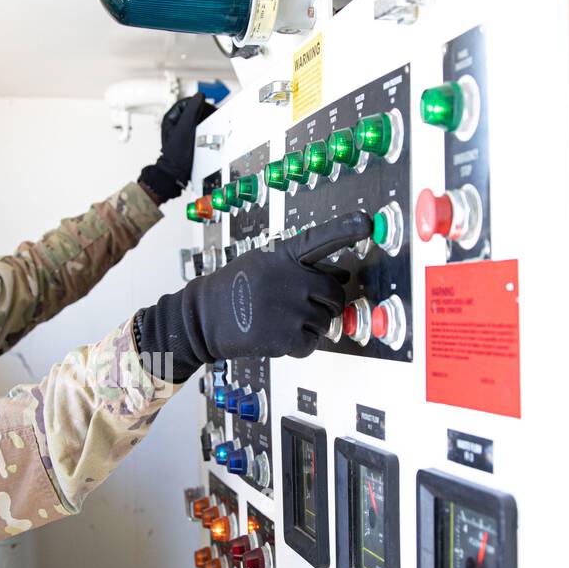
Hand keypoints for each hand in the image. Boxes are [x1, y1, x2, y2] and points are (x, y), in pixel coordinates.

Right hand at [135, 210, 372, 381]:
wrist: (202, 317)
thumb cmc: (237, 290)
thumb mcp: (265, 267)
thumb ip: (303, 269)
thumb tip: (343, 276)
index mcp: (283, 255)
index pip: (319, 239)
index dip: (345, 230)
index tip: (366, 222)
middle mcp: (289, 278)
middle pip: (334, 294)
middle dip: (326, 305)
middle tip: (300, 308)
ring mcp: (289, 307)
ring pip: (324, 322)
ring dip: (308, 326)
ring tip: (278, 320)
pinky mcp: (286, 336)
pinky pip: (311, 343)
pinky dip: (299, 345)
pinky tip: (276, 336)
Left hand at [138, 92, 214, 202]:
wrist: (177, 173)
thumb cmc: (177, 154)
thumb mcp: (185, 128)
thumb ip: (192, 110)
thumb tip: (199, 96)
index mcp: (171, 118)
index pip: (187, 102)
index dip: (198, 103)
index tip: (207, 107)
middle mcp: (176, 123)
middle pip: (193, 109)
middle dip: (204, 111)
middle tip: (212, 115)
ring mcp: (182, 131)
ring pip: (197, 118)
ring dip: (206, 119)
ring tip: (212, 123)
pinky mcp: (189, 138)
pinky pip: (199, 127)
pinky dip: (205, 127)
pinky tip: (209, 131)